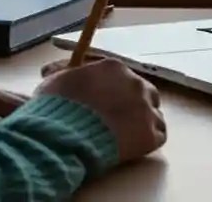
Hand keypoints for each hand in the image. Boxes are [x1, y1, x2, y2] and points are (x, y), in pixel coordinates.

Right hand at [33, 58, 165, 162]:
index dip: (116, 90)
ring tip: (127, 135)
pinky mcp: (150, 134)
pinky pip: (159, 135)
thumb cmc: (58, 107)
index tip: (108, 102)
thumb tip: (52, 70)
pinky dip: (149, 140)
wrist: (65, 135)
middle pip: (146, 93)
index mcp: (114, 67)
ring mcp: (146, 109)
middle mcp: (135, 83)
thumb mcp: (56, 80)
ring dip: (144, 122)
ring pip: (155, 114)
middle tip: (121, 120)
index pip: (124, 77)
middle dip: (135, 105)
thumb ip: (64, 73)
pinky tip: (134, 145)